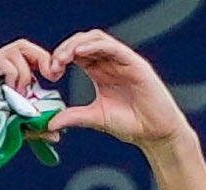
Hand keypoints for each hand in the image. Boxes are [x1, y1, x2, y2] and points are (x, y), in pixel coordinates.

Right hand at [0, 39, 54, 157]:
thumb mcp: (11, 128)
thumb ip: (32, 127)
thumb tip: (56, 133)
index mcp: (2, 76)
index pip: (27, 56)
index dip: (43, 61)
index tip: (53, 77)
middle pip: (23, 46)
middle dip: (41, 59)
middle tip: (48, 77)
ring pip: (15, 51)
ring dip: (25, 72)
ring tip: (21, 93)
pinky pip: (4, 61)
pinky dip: (14, 74)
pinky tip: (11, 92)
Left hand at [43, 30, 192, 150]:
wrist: (155, 132)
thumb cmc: (131, 124)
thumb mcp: (96, 118)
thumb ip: (74, 117)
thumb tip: (50, 123)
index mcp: (100, 72)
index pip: (78, 54)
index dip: (61, 58)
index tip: (50, 72)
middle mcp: (111, 62)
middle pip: (84, 42)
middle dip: (65, 49)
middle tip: (53, 64)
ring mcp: (123, 60)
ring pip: (97, 40)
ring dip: (77, 44)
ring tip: (62, 57)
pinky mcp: (134, 63)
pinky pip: (113, 47)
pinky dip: (95, 46)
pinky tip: (80, 52)